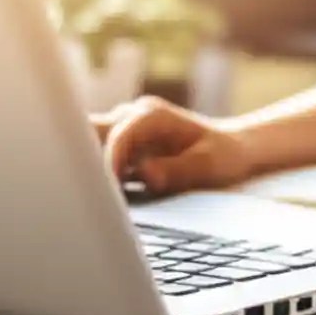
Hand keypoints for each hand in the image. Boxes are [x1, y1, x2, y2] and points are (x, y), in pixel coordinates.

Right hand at [93, 96, 252, 194]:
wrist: (233, 150)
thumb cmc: (224, 156)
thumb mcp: (209, 166)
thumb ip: (177, 170)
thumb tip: (146, 175)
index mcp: (153, 116)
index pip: (117, 135)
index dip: (109, 164)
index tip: (107, 194)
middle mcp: (133, 116)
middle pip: (89, 131)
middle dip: (82, 160)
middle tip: (83, 195)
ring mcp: (125, 129)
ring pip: (89, 142)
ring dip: (86, 168)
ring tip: (87, 198)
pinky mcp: (123, 145)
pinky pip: (97, 155)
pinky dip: (93, 173)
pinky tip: (95, 196)